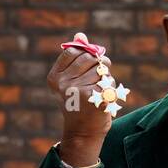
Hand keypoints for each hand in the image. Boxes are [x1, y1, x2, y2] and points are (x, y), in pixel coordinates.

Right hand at [47, 38, 113, 162]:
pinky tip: (106, 98)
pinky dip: (112, 89)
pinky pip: (109, 83)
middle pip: (89, 58)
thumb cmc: (79, 104)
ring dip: (106, 77)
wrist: (83, 133)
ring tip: (101, 89)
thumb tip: (80, 34)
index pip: (73, 51)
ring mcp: (78, 91)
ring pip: (101, 71)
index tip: (90, 60)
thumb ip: (75, 58)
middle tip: (102, 72)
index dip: (86, 53)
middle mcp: (64, 85)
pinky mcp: (94, 98)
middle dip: (100, 62)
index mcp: (55, 78)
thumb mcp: (71, 81)